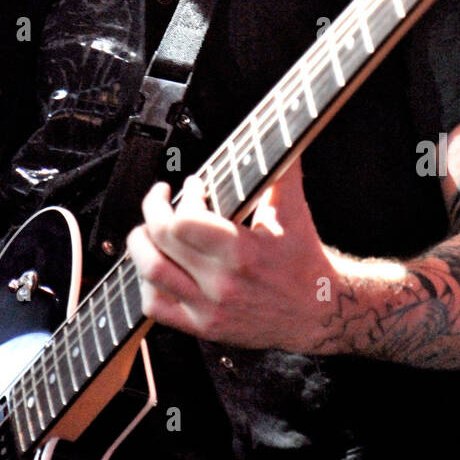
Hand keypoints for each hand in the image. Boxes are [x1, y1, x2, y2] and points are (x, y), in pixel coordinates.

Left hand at [126, 156, 339, 351]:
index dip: (182, 197)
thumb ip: (282, 171)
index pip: (185, 222)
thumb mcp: (293, 213)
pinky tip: (157, 264)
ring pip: (151, 272)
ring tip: (149, 228)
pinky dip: (146, 282)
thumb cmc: (304, 259)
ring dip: (141, 244)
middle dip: (154, 210)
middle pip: (162, 240)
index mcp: (242, 253)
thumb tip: (283, 132)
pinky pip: (156, 306)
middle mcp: (221, 284)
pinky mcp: (203, 327)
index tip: (192, 185)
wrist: (318, 313)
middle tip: (162, 197)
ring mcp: (209, 309)